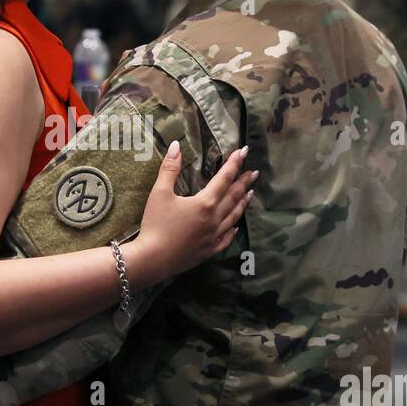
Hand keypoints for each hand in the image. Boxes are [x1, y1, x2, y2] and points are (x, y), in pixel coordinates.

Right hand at [135, 141, 254, 279]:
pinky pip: (226, 239)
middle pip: (233, 197)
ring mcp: (213, 236)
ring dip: (242, 203)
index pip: (224, 178)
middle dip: (243, 182)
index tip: (243, 152)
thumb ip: (169, 168)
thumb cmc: (155, 224)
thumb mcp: (159, 193)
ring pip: (233, 217)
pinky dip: (233, 230)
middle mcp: (214, 219)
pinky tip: (236, 227)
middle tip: (254, 172)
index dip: (234, 164)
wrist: (152, 259)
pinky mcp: (208, 250)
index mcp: (204, 203)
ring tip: (250, 194)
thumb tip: (176, 146)